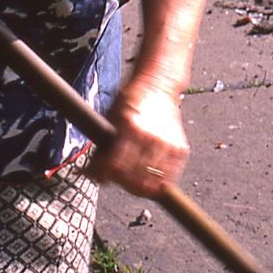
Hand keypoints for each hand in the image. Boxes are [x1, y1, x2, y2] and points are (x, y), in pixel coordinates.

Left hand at [87, 79, 188, 198]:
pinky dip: (156, 183)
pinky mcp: (180, 150)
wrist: (159, 86)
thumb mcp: (111, 117)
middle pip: (133, 178)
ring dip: (137, 187)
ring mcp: (168, 145)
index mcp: (131, 127)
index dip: (104, 175)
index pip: (115, 165)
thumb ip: (102, 146)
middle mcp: (151, 137)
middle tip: (114, 178)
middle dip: (119, 182)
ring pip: (151, 183)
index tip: (99, 176)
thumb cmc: (132, 100)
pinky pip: (168, 178)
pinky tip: (147, 178)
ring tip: (129, 180)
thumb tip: (92, 173)